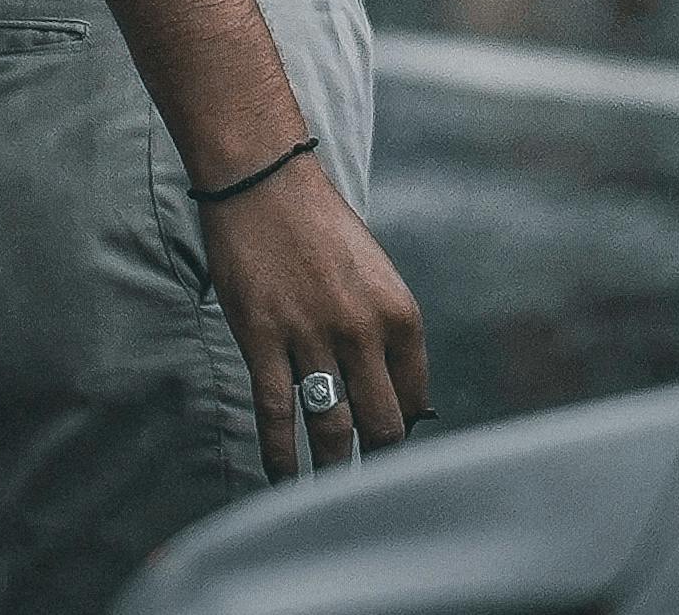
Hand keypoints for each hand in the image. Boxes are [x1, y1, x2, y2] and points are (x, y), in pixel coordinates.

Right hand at [199, 151, 429, 477]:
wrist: (264, 180)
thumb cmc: (320, 227)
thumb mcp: (374, 276)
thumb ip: (386, 334)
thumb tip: (398, 402)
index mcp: (399, 312)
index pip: (414, 399)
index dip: (402, 433)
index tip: (389, 452)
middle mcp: (363, 328)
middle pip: (382, 425)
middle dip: (377, 463)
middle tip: (366, 489)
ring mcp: (313, 336)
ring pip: (333, 429)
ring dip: (333, 472)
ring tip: (331, 500)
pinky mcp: (265, 340)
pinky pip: (278, 416)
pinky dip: (282, 458)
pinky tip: (284, 480)